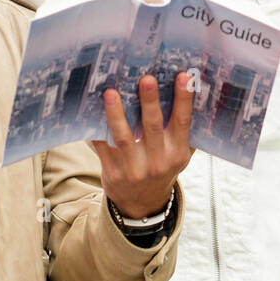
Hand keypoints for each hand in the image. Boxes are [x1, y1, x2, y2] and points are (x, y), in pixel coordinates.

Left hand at [90, 72, 193, 218]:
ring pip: (124, 137)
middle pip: (153, 126)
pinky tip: (90, 111)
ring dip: (116, 113)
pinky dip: (97, 130)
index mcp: (177, 153)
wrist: (142, 204)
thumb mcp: (179, 155)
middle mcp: (158, 161)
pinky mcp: (113, 172)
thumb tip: (189, 89)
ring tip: (110, 93)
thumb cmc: (162, 168)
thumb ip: (183, 130)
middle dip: (150, 102)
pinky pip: (103, 147)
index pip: (183, 122)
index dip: (184, 99)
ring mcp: (134, 169)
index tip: (184, 76)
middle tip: (146, 78)